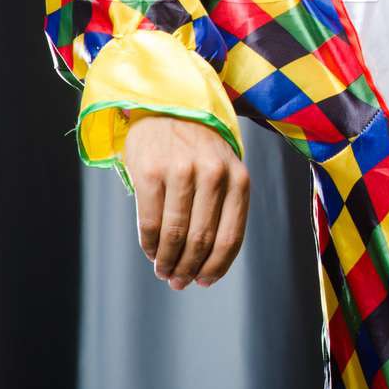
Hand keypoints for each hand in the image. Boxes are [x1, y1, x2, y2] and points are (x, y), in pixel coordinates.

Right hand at [122, 114, 249, 289]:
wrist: (168, 107)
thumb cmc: (199, 150)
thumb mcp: (224, 171)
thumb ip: (222, 208)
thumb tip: (207, 264)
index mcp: (238, 178)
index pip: (231, 236)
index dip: (217, 266)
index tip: (204, 281)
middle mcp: (214, 174)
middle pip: (201, 240)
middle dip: (189, 268)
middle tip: (178, 282)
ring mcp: (182, 171)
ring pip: (175, 235)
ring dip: (167, 261)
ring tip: (163, 271)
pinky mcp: (151, 171)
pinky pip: (150, 222)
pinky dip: (150, 245)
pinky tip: (151, 252)